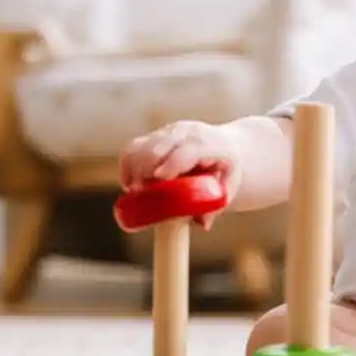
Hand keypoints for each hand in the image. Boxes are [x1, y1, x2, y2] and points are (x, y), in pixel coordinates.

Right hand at [119, 120, 241, 227]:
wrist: (226, 143)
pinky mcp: (155, 135)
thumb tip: (202, 224)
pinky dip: (127, 164)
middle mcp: (186, 132)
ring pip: (141, 146)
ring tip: (134, 191)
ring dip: (132, 170)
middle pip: (157, 148)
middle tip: (142, 195)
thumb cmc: (227, 168)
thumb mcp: (228, 186)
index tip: (158, 181)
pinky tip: (128, 182)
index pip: (186, 151)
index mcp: (208, 143)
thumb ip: (215, 204)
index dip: (170, 165)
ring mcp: (169, 131)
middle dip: (144, 172)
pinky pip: (134, 147)